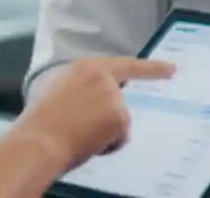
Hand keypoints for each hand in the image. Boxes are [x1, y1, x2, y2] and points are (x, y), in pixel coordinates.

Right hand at [13, 57, 175, 168]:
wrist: (37, 141)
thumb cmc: (40, 123)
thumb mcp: (59, 93)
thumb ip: (83, 89)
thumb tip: (98, 104)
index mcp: (84, 67)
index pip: (124, 64)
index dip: (150, 68)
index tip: (171, 69)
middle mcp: (102, 75)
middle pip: (122, 96)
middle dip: (122, 108)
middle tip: (149, 96)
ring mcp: (113, 95)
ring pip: (119, 120)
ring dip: (104, 132)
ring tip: (78, 135)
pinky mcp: (120, 116)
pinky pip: (119, 138)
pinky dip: (107, 145)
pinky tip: (87, 143)